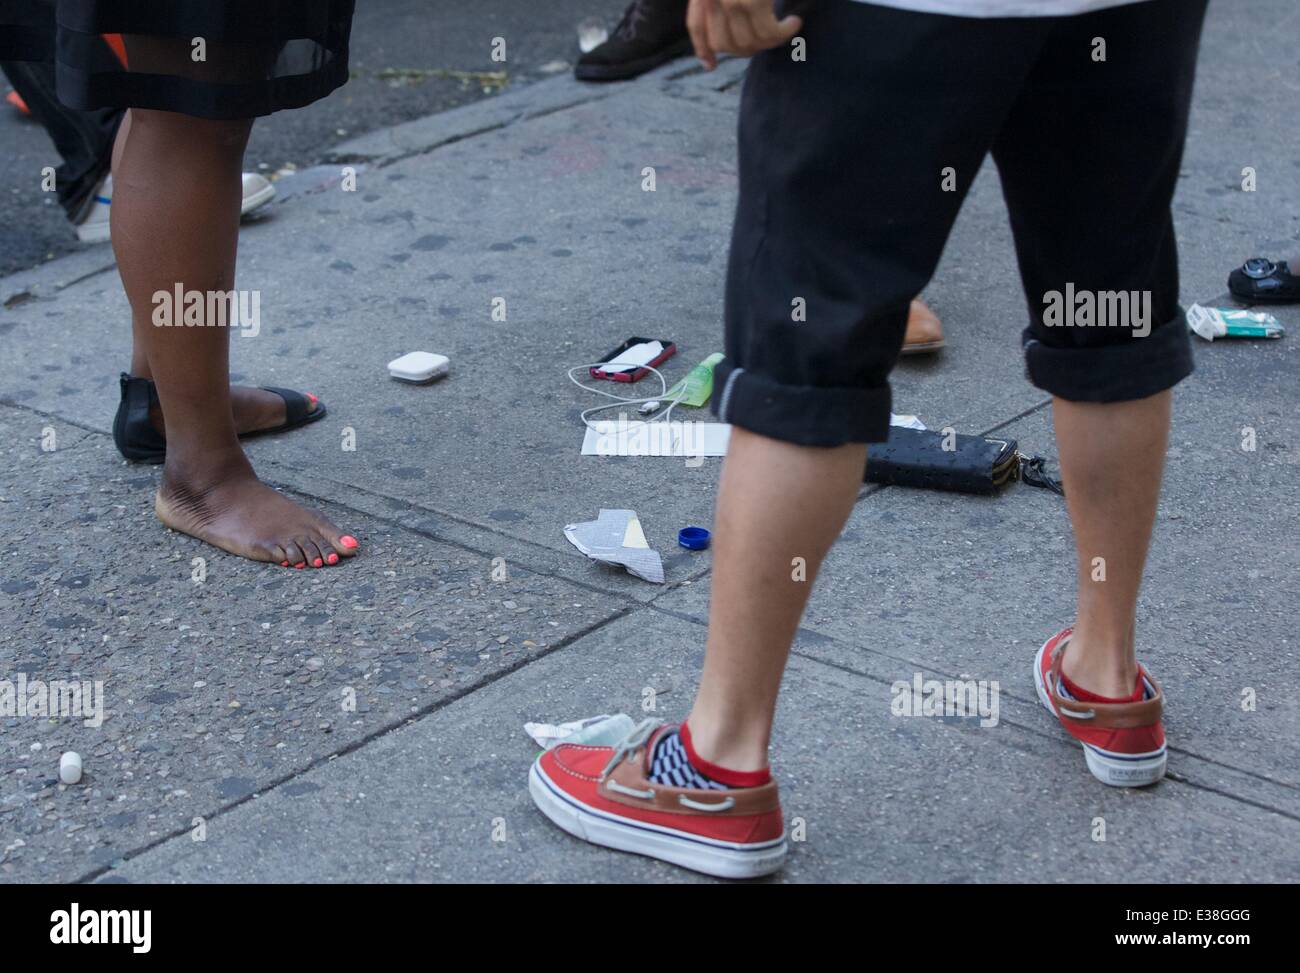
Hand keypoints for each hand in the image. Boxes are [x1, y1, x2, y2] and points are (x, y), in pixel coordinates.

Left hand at [686, 0, 802, 70]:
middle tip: (770, 37)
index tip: (710, 66)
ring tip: (787, 26)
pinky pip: (768, 34)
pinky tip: (794, 22)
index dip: (702, 48)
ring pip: (746, 43)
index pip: (696, 25)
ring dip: (771, 41)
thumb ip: (723, 2)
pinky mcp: (753, 1)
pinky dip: (784, 33)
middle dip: (747, 48)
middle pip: (723, 43)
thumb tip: (714, 50)